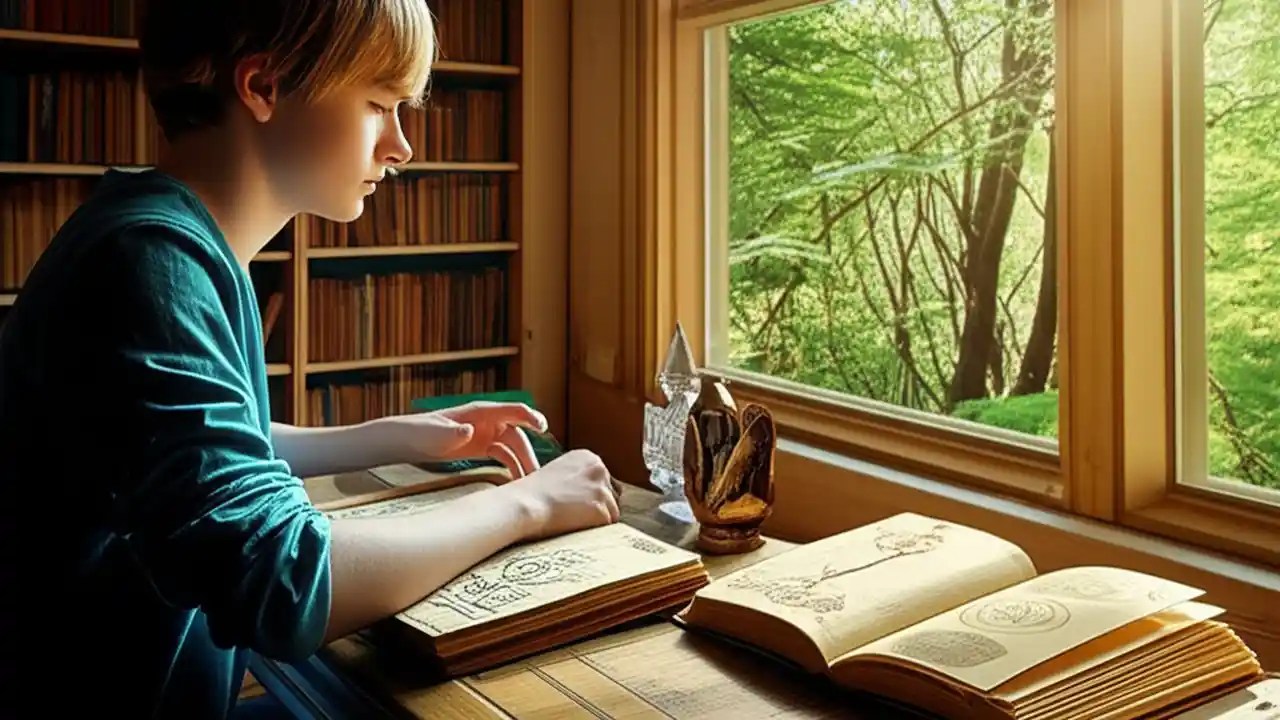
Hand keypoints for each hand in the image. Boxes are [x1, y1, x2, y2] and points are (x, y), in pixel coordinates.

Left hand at [389, 401, 547, 478]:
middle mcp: (488, 422)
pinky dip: (511, 468)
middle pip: (516, 436)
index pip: (512, 410)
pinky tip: (516, 483)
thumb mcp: (434, 433)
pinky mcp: (482, 448)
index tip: (543, 427)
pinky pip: (503, 457)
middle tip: (536, 475)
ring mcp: (486, 435)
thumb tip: (469, 431)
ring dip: (522, 464)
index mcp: (480, 412)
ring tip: (530, 485)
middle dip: (528, 454)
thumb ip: (452, 432)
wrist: (407, 441)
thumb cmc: (419, 432)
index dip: (529, 417)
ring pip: (512, 449)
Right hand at [503, 450, 620, 539]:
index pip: (604, 480)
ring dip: (597, 520)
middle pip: (612, 495)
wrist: (524, 504)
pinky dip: (594, 530)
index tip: (576, 504)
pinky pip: (607, 526)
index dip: (591, 496)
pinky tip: (575, 526)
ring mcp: (602, 489)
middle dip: (600, 507)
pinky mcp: (603, 509)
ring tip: (572, 521)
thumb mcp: (556, 473)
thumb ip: (575, 478)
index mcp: (588, 457)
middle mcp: (599, 468)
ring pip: (612, 512)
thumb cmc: (531, 493)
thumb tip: (585, 495)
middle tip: (576, 516)